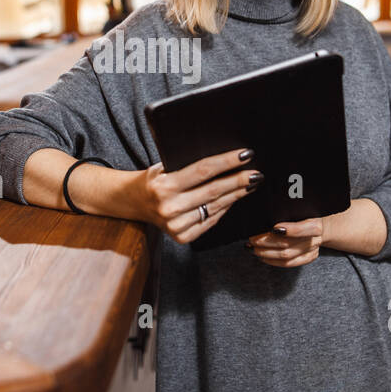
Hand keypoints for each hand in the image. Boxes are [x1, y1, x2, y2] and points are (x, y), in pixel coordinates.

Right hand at [134, 147, 261, 244]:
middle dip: (239, 181)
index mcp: (164, 186)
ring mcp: (175, 225)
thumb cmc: (153, 179)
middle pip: (214, 191)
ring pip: (215, 207)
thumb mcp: (162, 166)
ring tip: (250, 185)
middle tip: (257, 174)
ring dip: (235, 196)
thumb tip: (224, 159)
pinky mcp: (181, 237)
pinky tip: (233, 199)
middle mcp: (170, 207)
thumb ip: (186, 164)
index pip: (203, 170)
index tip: (246, 155)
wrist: (133, 202)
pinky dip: (223, 210)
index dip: (227, 162)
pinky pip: (210, 221)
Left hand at [245, 217, 324, 267]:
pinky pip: (288, 264)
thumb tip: (268, 210)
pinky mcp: (307, 258)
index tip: (273, 228)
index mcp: (316, 224)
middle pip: (288, 244)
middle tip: (252, 239)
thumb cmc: (308, 213)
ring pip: (286, 256)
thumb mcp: (302, 208)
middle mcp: (315, 239)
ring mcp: (311, 250)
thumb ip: (289, 210)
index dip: (290, 230)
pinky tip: (262, 256)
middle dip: (266, 242)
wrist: (324, 225)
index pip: (304, 229)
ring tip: (252, 248)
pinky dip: (272, 261)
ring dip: (266, 253)